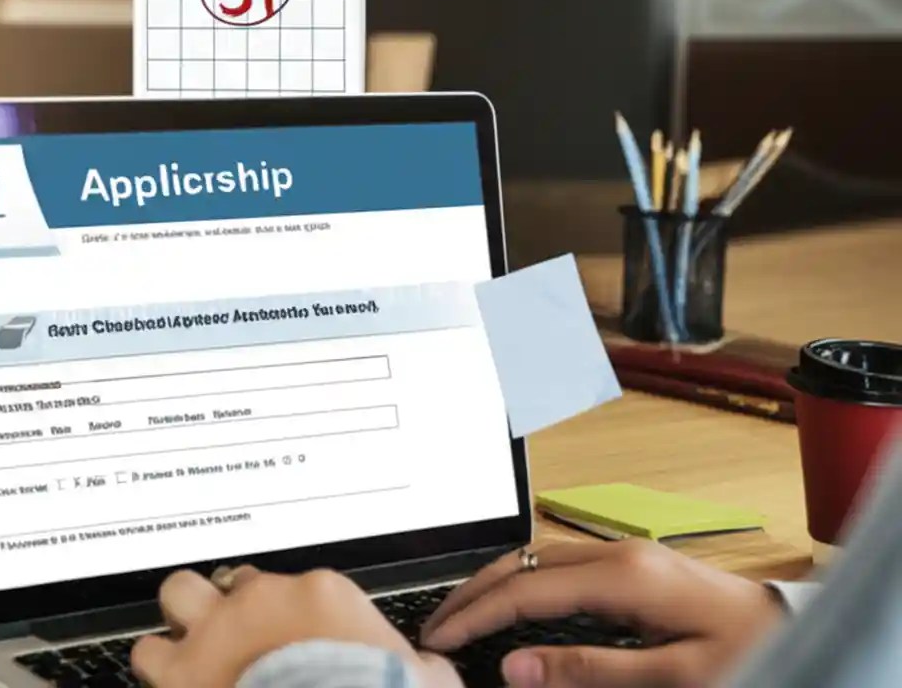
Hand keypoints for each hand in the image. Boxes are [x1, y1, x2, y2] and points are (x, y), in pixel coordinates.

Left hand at [132, 566, 461, 687]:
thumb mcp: (424, 678)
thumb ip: (417, 666)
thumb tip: (427, 671)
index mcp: (320, 595)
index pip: (295, 586)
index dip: (291, 615)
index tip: (296, 639)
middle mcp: (260, 603)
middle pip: (230, 579)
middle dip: (230, 603)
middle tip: (235, 636)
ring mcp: (215, 635)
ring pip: (177, 597)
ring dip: (183, 623)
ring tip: (189, 651)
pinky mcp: (179, 674)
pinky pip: (147, 657)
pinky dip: (160, 670)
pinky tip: (172, 682)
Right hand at [419, 540, 784, 687]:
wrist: (793, 628)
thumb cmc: (744, 654)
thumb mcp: (670, 677)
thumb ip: (587, 669)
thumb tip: (514, 666)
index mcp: (623, 576)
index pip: (526, 590)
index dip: (477, 616)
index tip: (441, 640)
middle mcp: (616, 553)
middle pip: (521, 561)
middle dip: (472, 592)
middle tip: (435, 626)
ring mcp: (622, 553)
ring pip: (535, 558)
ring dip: (493, 584)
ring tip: (459, 615)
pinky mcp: (629, 563)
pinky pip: (557, 564)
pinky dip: (520, 582)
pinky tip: (507, 603)